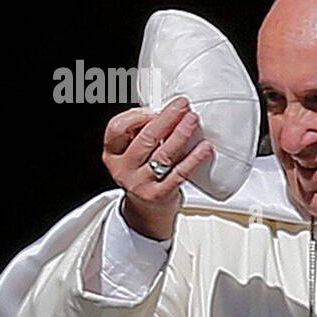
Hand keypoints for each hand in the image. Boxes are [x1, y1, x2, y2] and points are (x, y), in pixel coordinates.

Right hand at [101, 97, 213, 240]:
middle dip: (167, 118)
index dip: (137, 115)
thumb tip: (167, 112)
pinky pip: (178, 173)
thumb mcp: (132, 153)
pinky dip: (193, 158)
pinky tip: (203, 148)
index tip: (156, 109)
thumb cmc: (143, 174)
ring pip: (163, 154)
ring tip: (192, 120)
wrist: (147, 211)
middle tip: (182, 106)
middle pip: (145, 138)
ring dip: (180, 134)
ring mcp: (140, 183)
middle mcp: (123, 169)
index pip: (117, 128)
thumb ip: (142, 132)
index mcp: (113, 154)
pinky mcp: (158, 195)